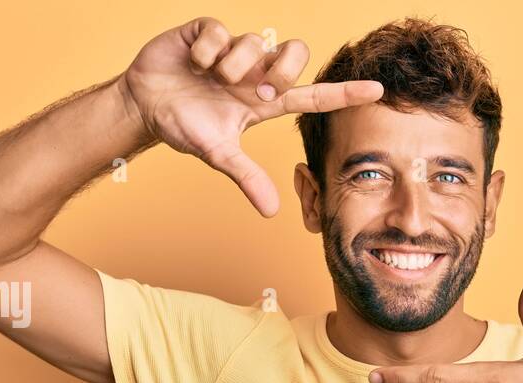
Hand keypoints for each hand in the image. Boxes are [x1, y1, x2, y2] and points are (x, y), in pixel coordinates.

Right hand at [120, 17, 382, 216]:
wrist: (144, 105)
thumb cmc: (185, 126)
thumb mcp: (218, 153)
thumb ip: (246, 177)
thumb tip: (273, 212)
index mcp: (263, 101)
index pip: (312, 96)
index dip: (344, 94)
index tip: (378, 91)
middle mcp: (255, 71)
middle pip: (294, 54)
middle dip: (280, 69)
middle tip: (256, 88)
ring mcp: (234, 49)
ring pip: (254, 43)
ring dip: (230, 67)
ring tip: (209, 78)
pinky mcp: (207, 31)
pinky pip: (220, 32)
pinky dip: (205, 52)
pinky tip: (193, 63)